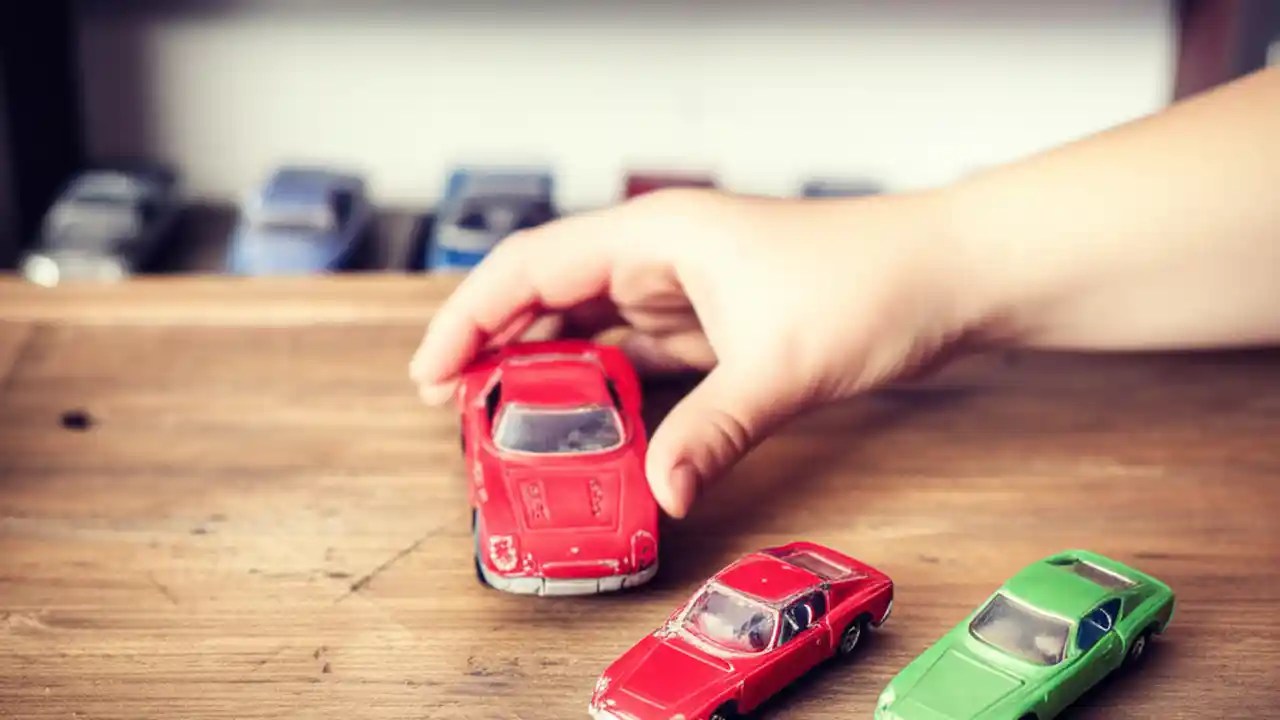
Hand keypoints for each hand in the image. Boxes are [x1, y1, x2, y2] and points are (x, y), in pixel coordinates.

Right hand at [410, 188, 989, 517]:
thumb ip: (713, 431)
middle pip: (549, 297)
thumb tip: (658, 493)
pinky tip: (588, 427)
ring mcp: (687, 291)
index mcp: (657, 235)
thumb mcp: (782, 364)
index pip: (532, 266)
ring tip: (506, 426)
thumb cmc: (874, 282)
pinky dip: (606, 391)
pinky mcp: (715, 327)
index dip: (469, 317)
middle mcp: (662, 256)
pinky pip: (637, 358)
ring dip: (547, 374)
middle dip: (495, 349)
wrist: (953, 276)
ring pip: (591, 329)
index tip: (430, 373)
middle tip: (455, 413)